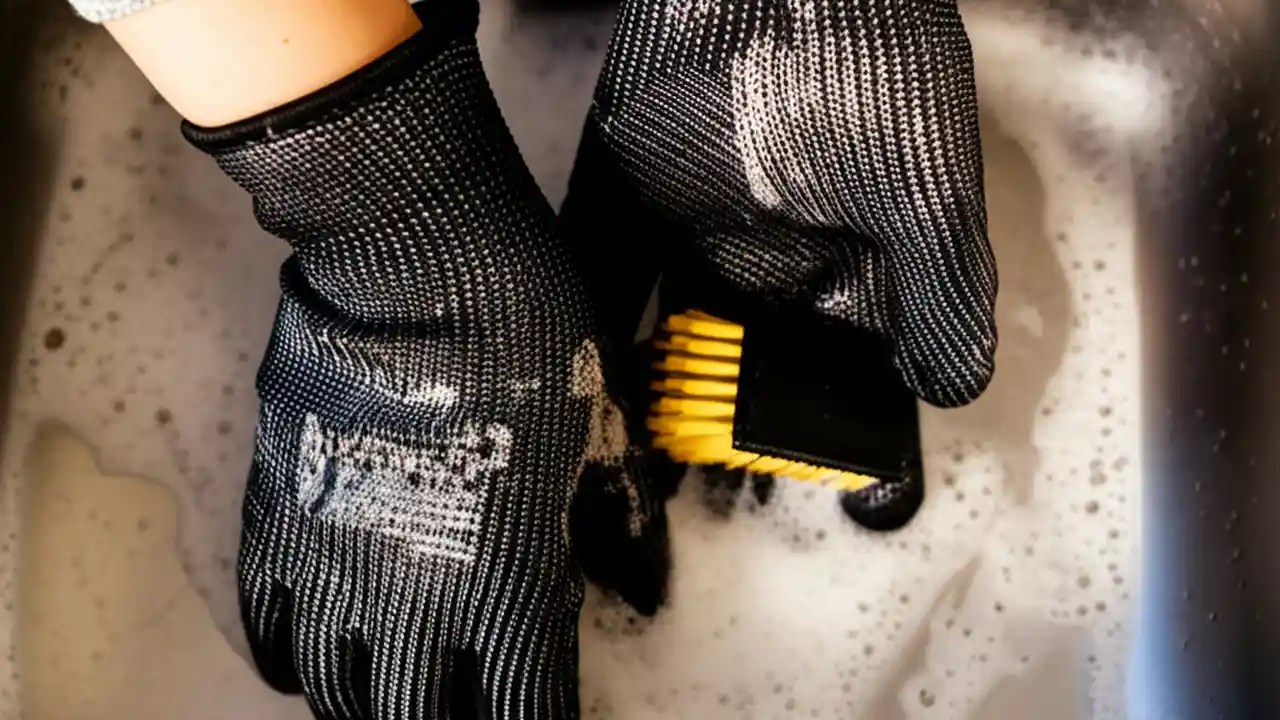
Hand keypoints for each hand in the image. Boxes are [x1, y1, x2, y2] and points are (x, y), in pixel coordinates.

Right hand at [187, 5, 667, 715]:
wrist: (417, 262)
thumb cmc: (524, 335)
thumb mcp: (598, 432)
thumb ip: (610, 522)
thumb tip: (631, 577)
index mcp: (510, 587)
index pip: (525, 712)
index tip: (540, 716)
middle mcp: (414, 602)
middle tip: (461, 706)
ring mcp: (333, 568)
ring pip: (336, 695)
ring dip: (368, 705)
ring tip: (390, 694)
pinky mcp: (276, 523)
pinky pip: (267, 634)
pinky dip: (293, 663)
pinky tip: (317, 659)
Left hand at [561, 0, 995, 529]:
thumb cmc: (872, 62)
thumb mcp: (925, 187)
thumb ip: (940, 290)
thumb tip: (955, 390)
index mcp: (850, 261)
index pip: (837, 370)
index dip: (821, 429)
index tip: (803, 486)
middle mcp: (773, 253)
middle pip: (741, 363)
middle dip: (718, 423)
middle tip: (694, 484)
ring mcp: (695, 220)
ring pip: (666, 323)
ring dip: (648, 382)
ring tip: (629, 452)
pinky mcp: (631, 181)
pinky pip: (600, 256)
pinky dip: (589, 306)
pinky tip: (575, 359)